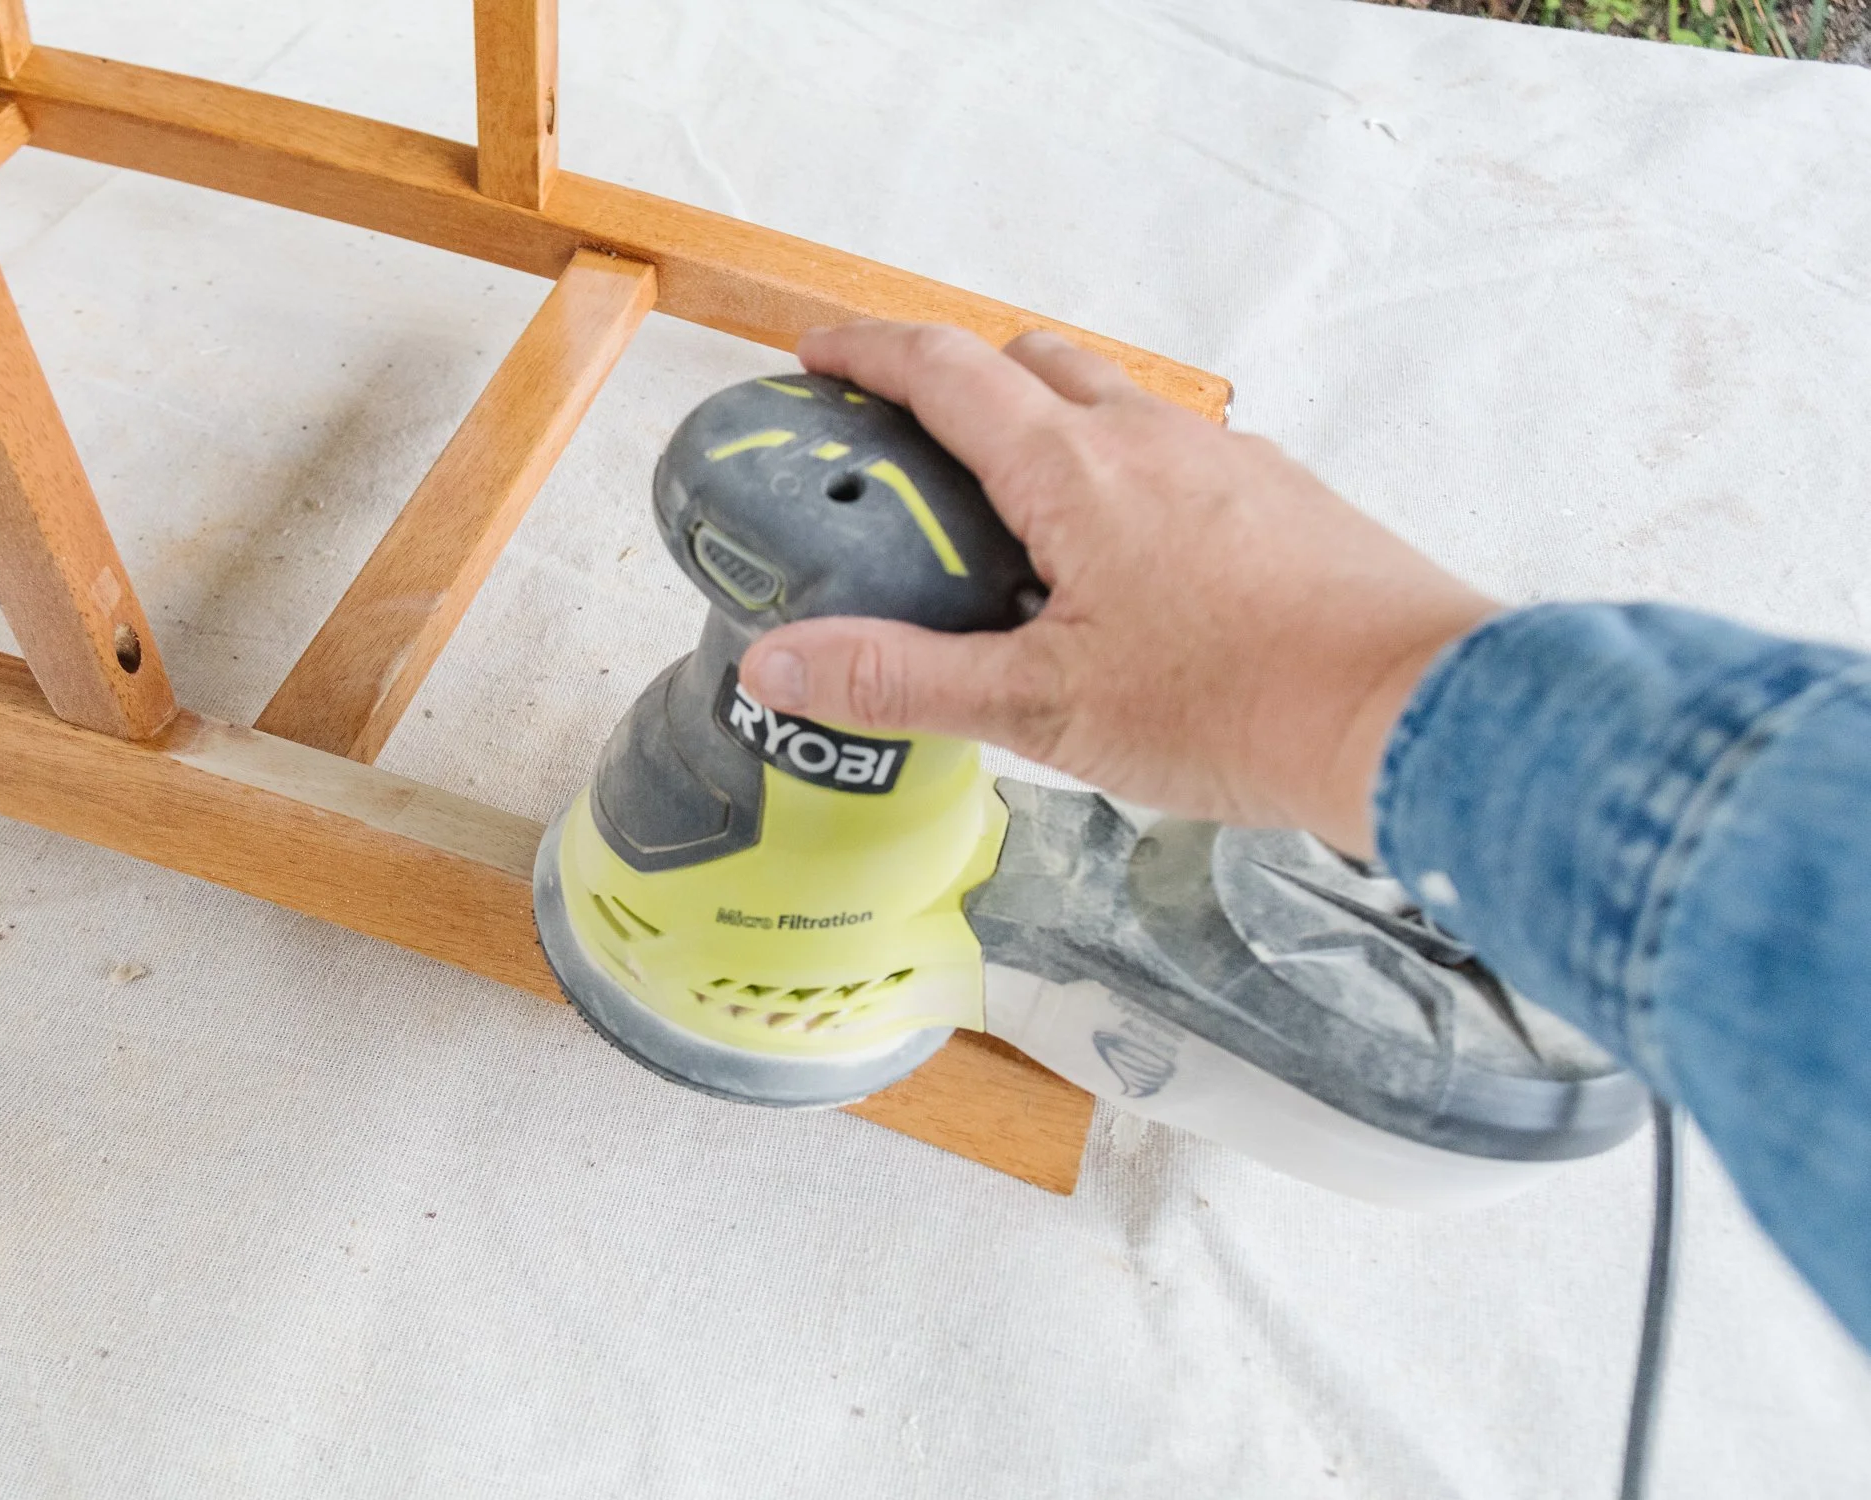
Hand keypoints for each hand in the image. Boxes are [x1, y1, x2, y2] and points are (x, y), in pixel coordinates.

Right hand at [736, 321, 1498, 855]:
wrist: (1412, 715)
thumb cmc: (1235, 706)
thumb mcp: (1042, 710)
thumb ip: (903, 680)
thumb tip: (777, 665)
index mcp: (1073, 469)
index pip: (945, 369)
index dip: (869, 352)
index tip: (821, 355)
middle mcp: (1150, 438)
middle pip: (1032, 360)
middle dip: (957, 379)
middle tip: (906, 443)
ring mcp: (1226, 460)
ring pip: (1113, 404)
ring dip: (1047, 424)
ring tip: (1014, 519)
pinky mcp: (1284, 497)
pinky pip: (1180, 455)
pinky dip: (1124, 474)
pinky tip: (1128, 569)